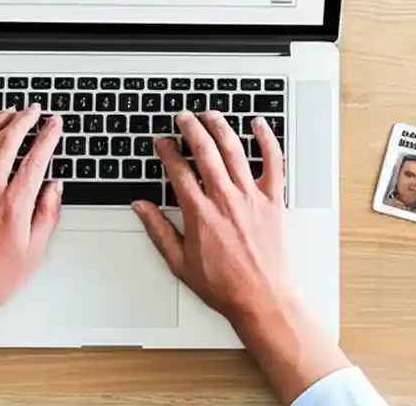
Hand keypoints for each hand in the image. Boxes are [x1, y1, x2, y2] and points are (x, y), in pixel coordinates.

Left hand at [0, 103, 63, 315]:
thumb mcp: (33, 252)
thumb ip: (46, 214)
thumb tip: (54, 187)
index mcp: (12, 207)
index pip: (34, 160)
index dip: (48, 137)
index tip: (54, 125)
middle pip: (6, 142)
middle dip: (23, 120)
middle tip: (34, 111)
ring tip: (8, 112)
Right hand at [132, 111, 349, 402]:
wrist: (264, 300)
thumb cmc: (225, 287)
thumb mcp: (180, 263)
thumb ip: (159, 231)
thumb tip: (141, 207)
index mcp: (201, 214)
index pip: (178, 171)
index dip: (167, 151)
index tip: (161, 142)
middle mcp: (226, 199)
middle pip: (205, 151)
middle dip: (190, 129)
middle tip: (183, 118)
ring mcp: (252, 197)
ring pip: (234, 150)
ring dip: (220, 127)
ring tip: (210, 114)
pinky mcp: (274, 200)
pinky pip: (273, 162)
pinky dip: (267, 140)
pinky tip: (258, 125)